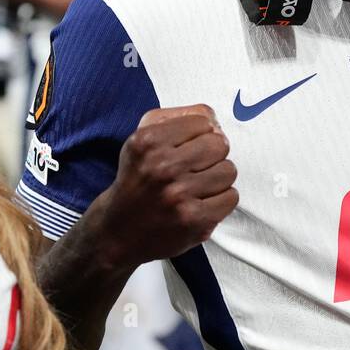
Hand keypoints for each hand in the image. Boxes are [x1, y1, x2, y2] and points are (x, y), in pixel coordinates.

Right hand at [93, 104, 238, 269]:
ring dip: (217, 178)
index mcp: (148, 141)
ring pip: (228, 170)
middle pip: (219, 144)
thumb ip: (179, 117)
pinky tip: (201, 202)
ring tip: (197, 186)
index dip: (199, 134)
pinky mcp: (193, 220)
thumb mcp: (144, 139)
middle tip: (195, 167)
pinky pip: (231, 196)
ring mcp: (178, 195)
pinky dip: (220, 200)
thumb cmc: (137, 181)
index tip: (188, 147)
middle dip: (212, 155)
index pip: (203, 122)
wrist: (118, 232)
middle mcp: (162, 167)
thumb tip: (214, 118)